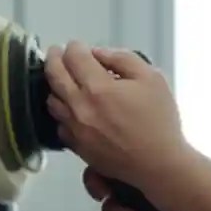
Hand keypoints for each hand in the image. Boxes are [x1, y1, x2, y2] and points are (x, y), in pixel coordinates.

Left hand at [44, 41, 191, 187]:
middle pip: (53, 75)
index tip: (78, 46)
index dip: (75, 46)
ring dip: (55, 85)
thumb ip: (122, 58)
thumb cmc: (159, 122)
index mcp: (98, 87)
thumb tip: (99, 54)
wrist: (158, 164)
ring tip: (63, 79)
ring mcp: (75, 128)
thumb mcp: (151, 78)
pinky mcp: (77, 146)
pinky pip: (59, 124)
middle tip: (56, 52)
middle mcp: (80, 107)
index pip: (74, 57)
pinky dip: (62, 111)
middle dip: (53, 58)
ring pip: (51, 100)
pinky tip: (72, 107)